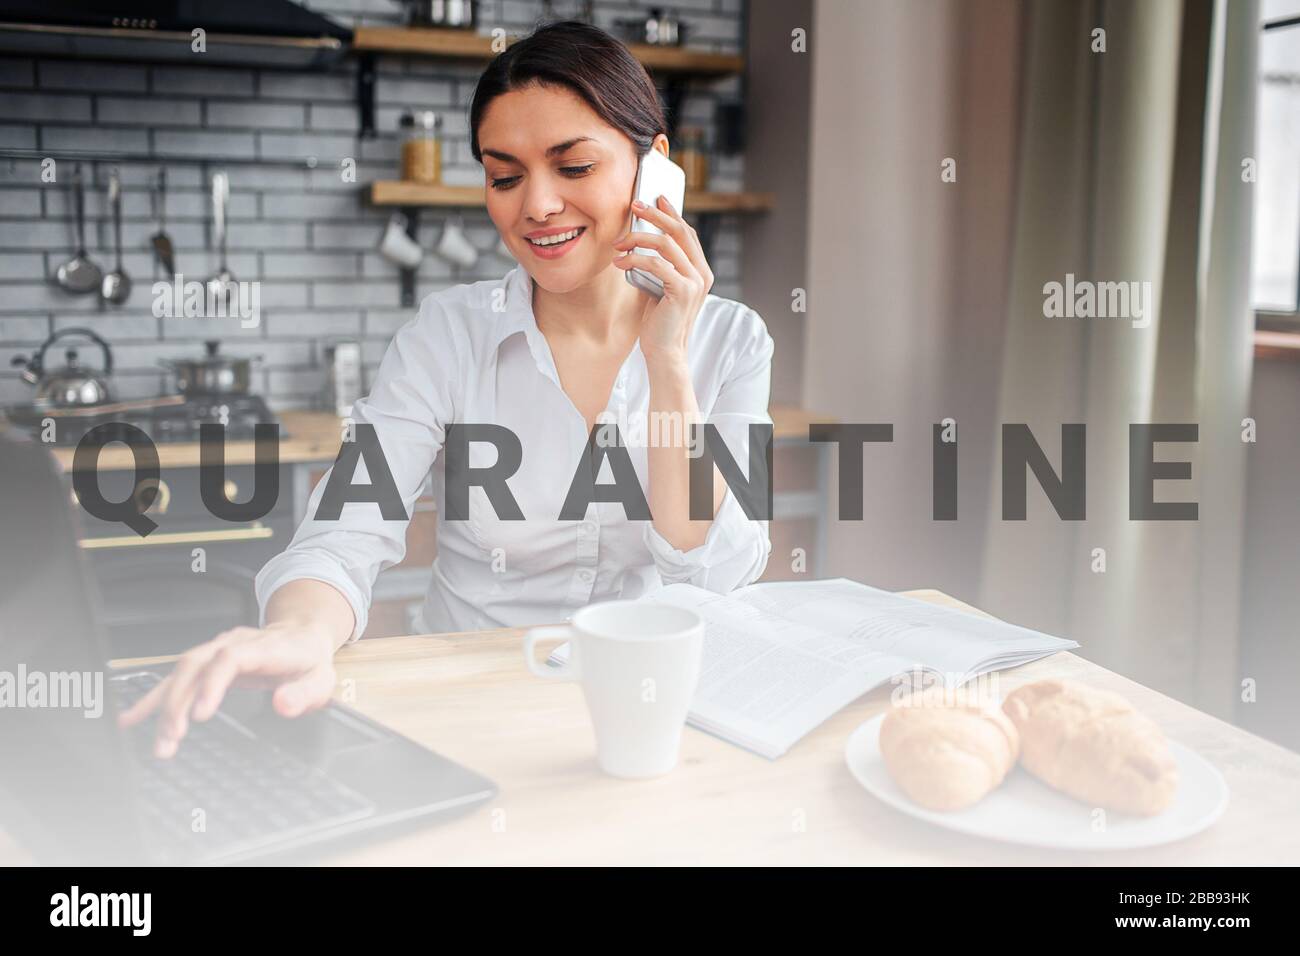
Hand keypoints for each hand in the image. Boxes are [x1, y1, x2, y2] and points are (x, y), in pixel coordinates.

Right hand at [116, 620, 337, 758]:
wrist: (301, 635)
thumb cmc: (309, 660)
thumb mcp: (322, 679)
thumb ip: (305, 694)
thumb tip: (283, 705)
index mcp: (264, 647)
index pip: (230, 658)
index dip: (211, 684)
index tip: (200, 713)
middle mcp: (234, 644)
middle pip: (197, 666)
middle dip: (179, 702)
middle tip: (172, 738)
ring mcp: (217, 649)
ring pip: (182, 672)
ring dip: (164, 706)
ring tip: (159, 741)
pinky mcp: (206, 661)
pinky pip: (176, 677)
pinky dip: (154, 698)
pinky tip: (133, 718)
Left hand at [613, 194, 714, 369]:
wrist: (665, 352)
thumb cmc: (659, 322)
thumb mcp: (660, 287)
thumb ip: (659, 266)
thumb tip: (640, 240)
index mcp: (701, 271)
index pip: (687, 234)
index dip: (671, 214)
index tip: (655, 199)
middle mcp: (703, 274)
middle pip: (680, 232)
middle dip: (655, 215)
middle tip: (635, 205)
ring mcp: (695, 282)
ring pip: (667, 244)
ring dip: (638, 239)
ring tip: (618, 243)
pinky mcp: (682, 291)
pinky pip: (657, 264)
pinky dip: (635, 259)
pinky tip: (619, 263)